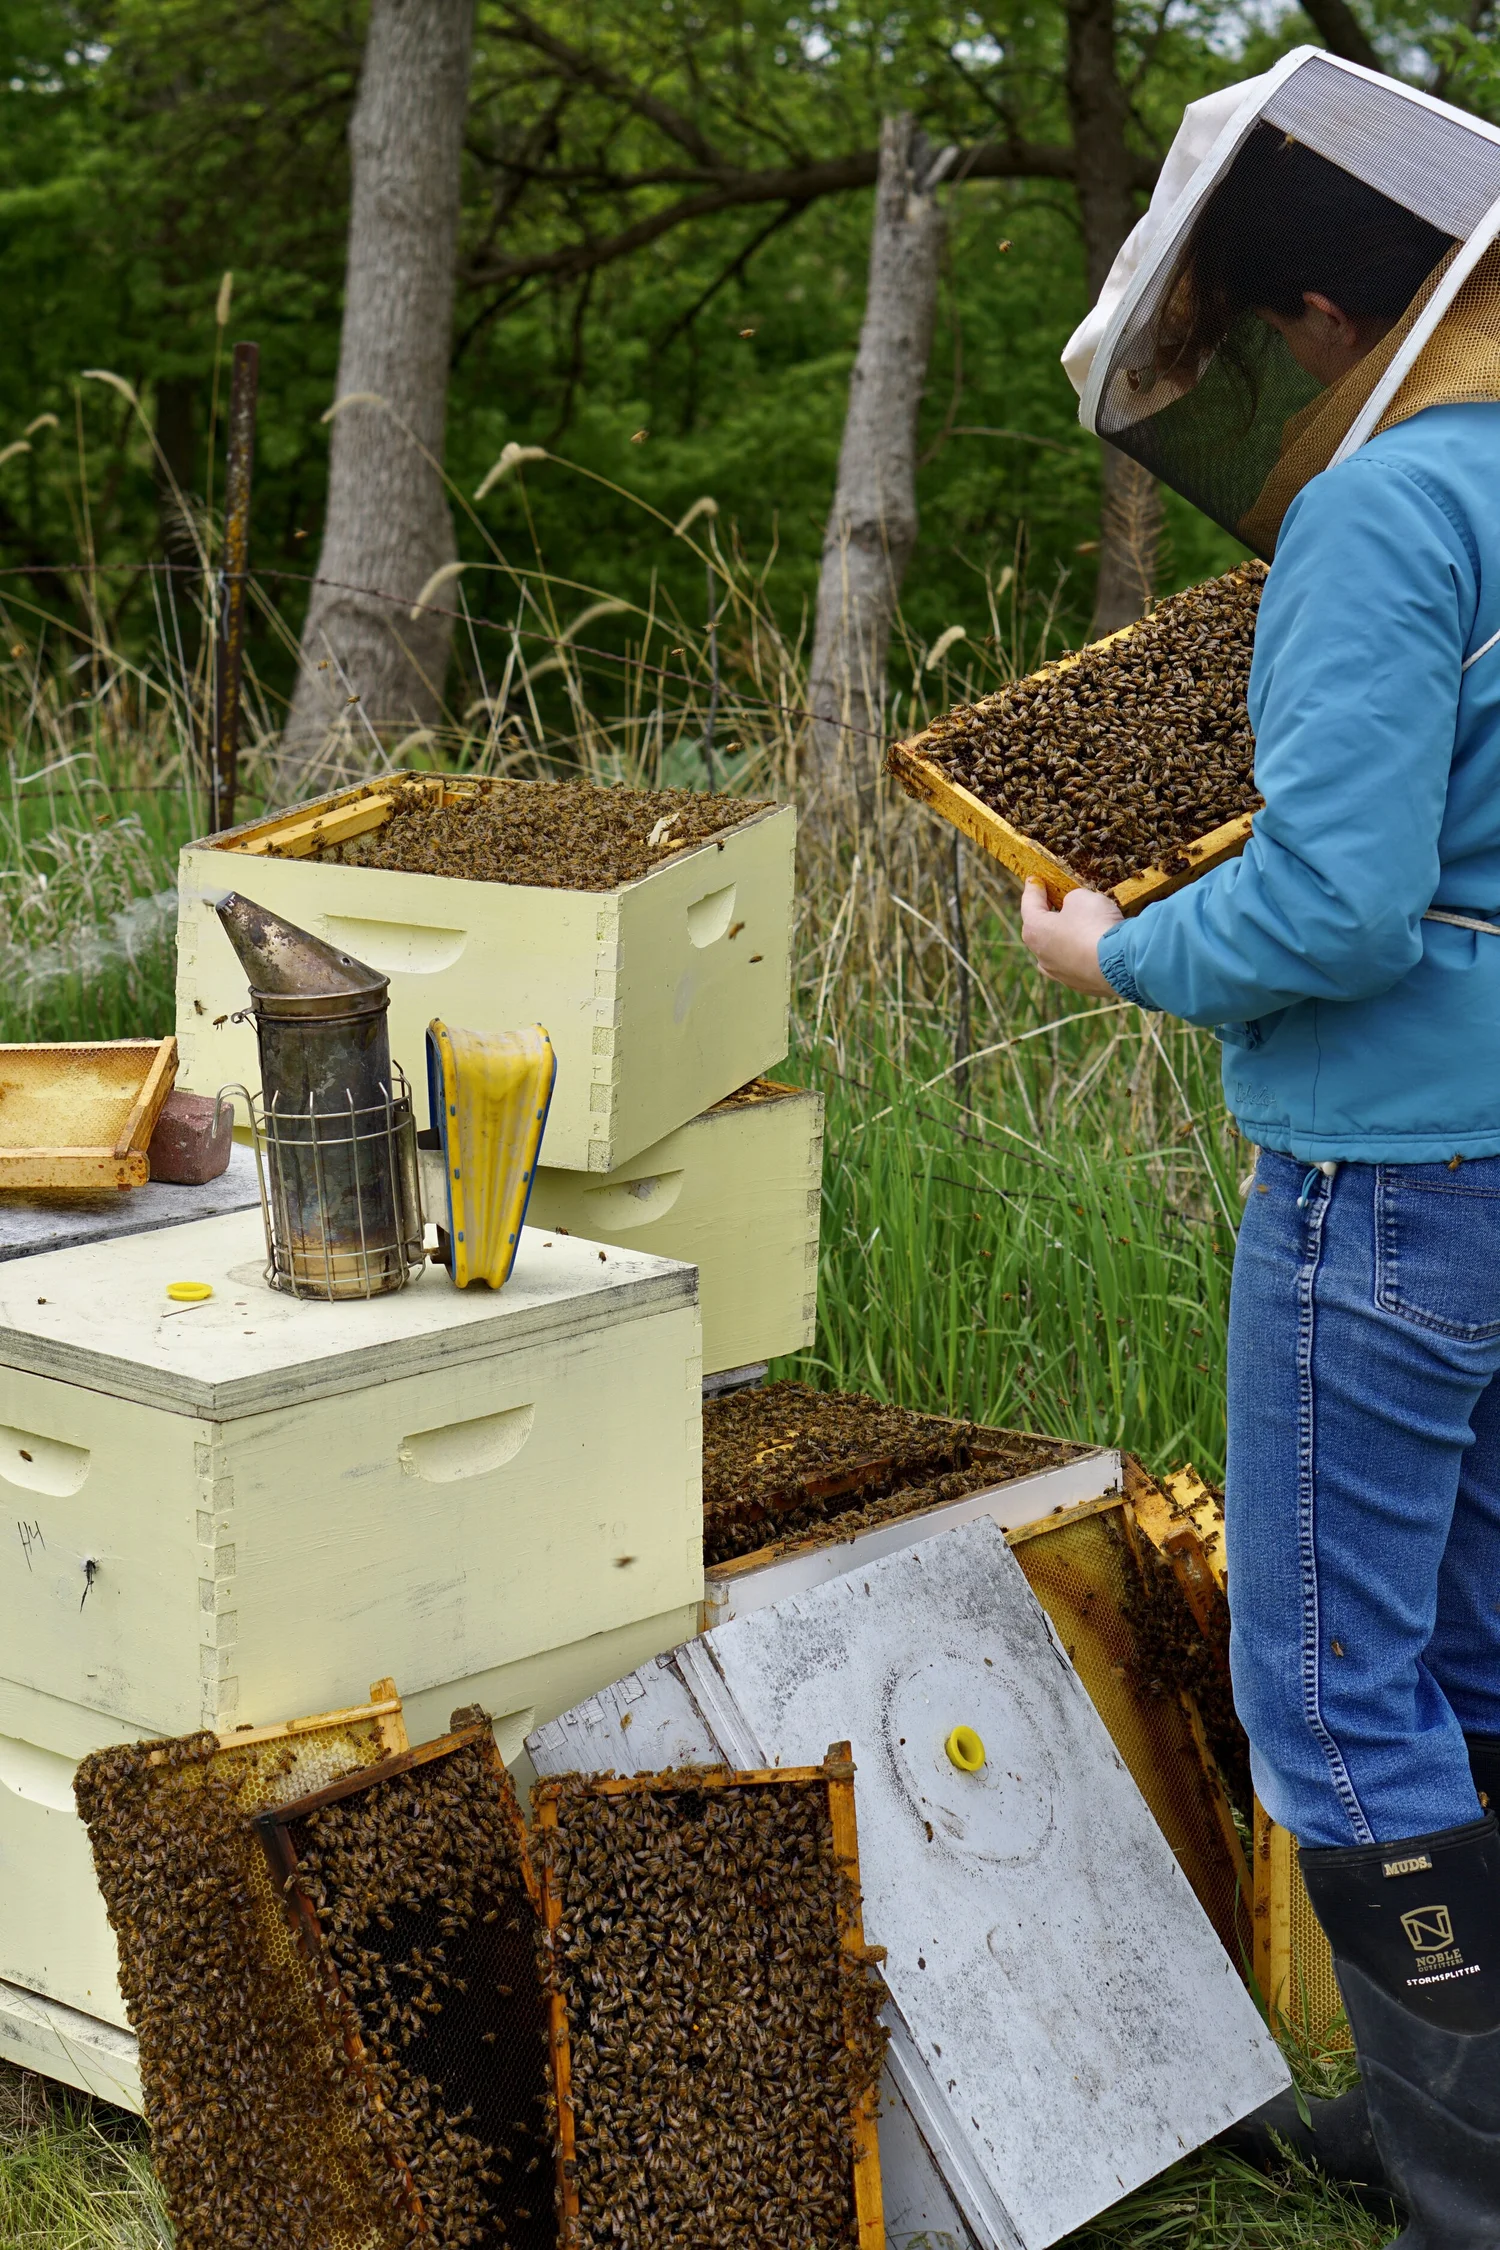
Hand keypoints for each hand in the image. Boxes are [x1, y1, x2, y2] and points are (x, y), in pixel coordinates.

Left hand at [1020, 878, 1123, 996]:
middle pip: (1041, 931)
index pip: (1029, 904)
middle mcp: (1041, 956)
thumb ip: (1071, 900)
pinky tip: (1093, 949)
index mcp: (1034, 930)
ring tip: (1075, 929)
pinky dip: (1082, 955)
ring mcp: (1059, 974)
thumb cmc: (1094, 925)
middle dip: (1047, 916)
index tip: (1034, 880)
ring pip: (1057, 952)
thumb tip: (1073, 909)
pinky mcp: (1080, 985)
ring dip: (1063, 939)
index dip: (1033, 889)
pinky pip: (1078, 965)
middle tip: (1054, 903)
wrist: (1119, 963)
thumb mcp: (1081, 898)